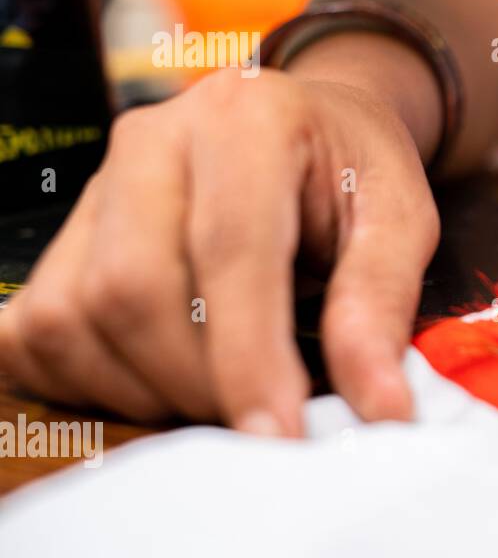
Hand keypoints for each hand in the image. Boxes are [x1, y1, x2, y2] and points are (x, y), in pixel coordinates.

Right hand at [0, 39, 440, 436]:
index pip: (229, 250)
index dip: (249, 359)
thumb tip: (381, 410)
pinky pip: (36, 330)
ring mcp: (95, 185)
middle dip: (199, 383)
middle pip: (133, 288)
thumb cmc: (353, 171)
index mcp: (245, 120)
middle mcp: (151, 140)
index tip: (281, 436)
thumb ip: (381, 305)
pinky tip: (163, 379)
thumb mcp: (402, 219)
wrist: (310, 123)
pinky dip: (91, 379)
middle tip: (264, 419)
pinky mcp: (66, 233)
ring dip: (147, 389)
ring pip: (74, 316)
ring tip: (225, 393)